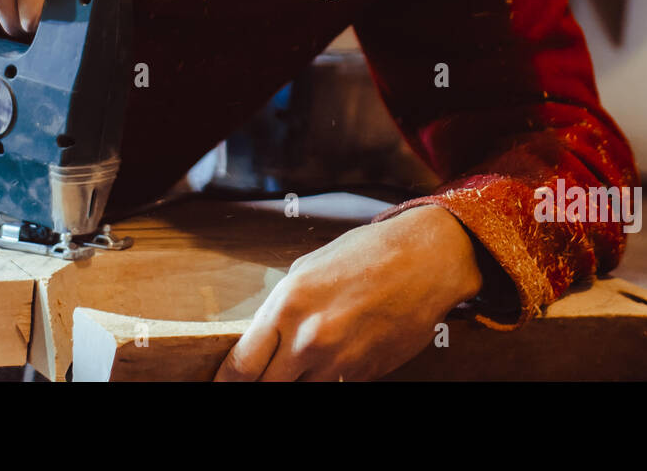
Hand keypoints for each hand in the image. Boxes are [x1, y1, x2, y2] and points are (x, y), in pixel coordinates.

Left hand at [214, 204, 483, 380]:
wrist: (423, 261)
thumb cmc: (365, 255)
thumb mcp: (307, 269)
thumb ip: (281, 307)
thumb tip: (260, 337)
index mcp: (287, 305)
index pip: (241, 365)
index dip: (226, 381)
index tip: (223, 384)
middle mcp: (309, 339)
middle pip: (266, 388)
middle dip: (260, 385)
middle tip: (260, 377)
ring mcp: (338, 362)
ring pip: (301, 391)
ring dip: (298, 380)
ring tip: (308, 357)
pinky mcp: (363, 375)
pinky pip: (333, 387)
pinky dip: (328, 377)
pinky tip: (337, 355)